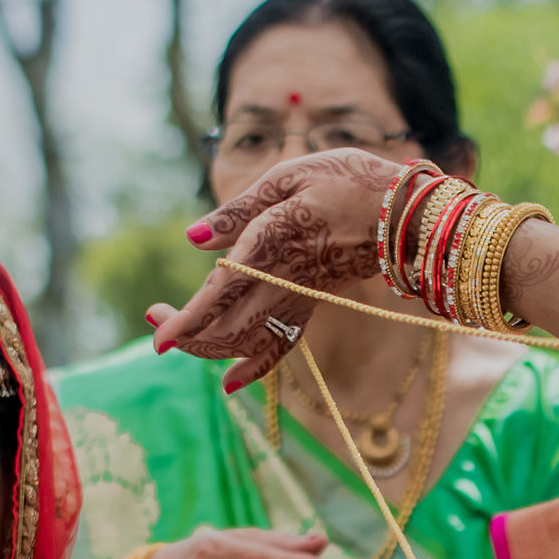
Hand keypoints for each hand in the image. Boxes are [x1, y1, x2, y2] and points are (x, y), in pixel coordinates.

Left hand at [148, 147, 404, 395]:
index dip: (188, 318)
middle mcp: (284, 281)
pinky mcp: (312, 304)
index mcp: (272, 245)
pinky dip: (254, 366)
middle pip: (227, 326)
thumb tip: (192, 239)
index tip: (157, 334)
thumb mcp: (288, 178)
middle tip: (153, 316)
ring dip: (207, 345)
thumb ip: (237, 211)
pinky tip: (232, 380)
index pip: (222, 293)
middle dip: (184, 331)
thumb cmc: (346, 181)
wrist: (405, 214)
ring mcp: (300, 298)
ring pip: (247, 340)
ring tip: (175, 330)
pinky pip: (280, 345)